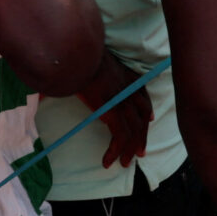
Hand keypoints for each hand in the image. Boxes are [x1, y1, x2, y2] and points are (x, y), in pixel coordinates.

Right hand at [76, 53, 151, 168]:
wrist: (77, 53)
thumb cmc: (77, 56)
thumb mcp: (88, 61)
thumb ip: (84, 71)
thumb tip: (65, 77)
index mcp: (124, 75)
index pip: (141, 93)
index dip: (147, 109)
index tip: (151, 119)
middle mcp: (127, 88)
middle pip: (142, 116)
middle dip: (142, 135)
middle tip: (140, 151)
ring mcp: (121, 101)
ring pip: (133, 131)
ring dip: (129, 149)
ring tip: (124, 163)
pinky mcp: (112, 112)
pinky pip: (119, 137)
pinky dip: (115, 151)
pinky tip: (108, 161)